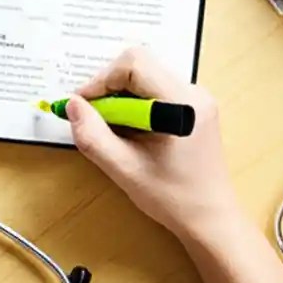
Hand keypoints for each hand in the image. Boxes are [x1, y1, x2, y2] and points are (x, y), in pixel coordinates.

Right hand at [67, 48, 239, 239]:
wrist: (210, 218)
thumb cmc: (173, 198)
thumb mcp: (125, 169)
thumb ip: (93, 136)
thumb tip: (72, 105)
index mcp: (182, 102)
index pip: (135, 64)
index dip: (101, 79)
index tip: (82, 105)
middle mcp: (193, 93)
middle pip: (139, 66)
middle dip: (108, 87)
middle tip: (93, 118)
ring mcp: (196, 99)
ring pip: (145, 78)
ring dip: (120, 97)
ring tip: (111, 129)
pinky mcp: (193, 108)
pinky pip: (155, 91)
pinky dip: (134, 104)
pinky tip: (129, 132)